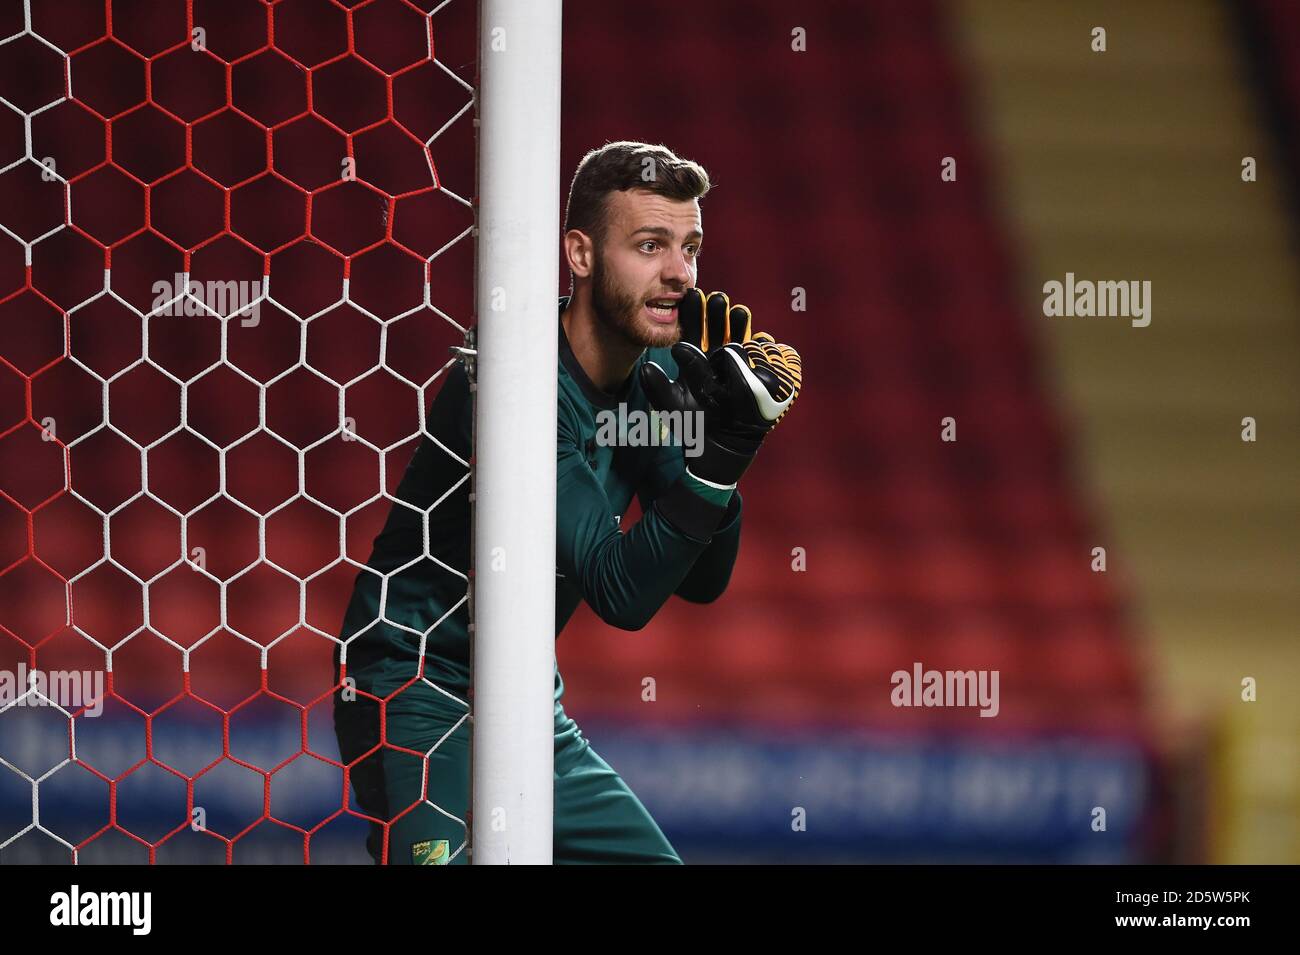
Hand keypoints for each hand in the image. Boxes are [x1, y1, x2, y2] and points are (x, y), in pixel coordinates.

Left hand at [641, 291, 800, 485]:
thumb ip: (657, 388)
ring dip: (739, 324)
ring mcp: (739, 364)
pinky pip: (761, 356)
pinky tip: (759, 338)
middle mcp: (716, 356)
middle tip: (718, 299)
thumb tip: (644, 369)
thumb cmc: (694, 423)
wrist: (722, 443)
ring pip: (739, 337)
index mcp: (694, 357)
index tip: (693, 296)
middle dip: (718, 313)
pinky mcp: (758, 374)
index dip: (692, 313)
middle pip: (717, 328)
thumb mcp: (672, 406)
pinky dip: (761, 346)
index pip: (692, 330)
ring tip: (738, 312)